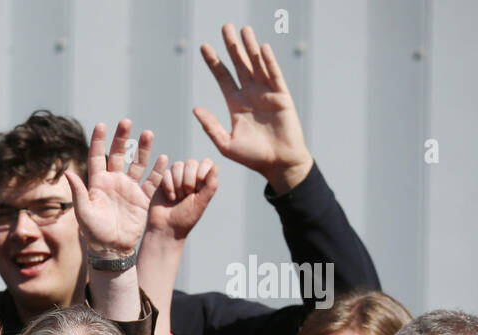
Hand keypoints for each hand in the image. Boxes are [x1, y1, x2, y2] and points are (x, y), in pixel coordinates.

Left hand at [65, 120, 166, 258]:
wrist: (112, 249)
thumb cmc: (94, 233)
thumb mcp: (83, 212)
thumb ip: (78, 192)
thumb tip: (68, 173)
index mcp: (97, 183)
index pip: (97, 157)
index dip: (98, 141)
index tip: (102, 125)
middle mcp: (114, 182)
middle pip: (119, 154)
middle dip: (122, 138)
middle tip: (126, 122)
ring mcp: (129, 189)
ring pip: (137, 164)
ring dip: (143, 149)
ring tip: (148, 133)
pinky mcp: (142, 199)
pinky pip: (152, 182)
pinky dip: (158, 171)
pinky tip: (163, 158)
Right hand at [145, 159, 218, 240]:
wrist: (167, 227)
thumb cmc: (186, 218)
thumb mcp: (201, 202)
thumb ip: (211, 185)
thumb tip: (216, 167)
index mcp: (203, 180)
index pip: (206, 163)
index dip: (201, 174)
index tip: (198, 190)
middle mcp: (191, 176)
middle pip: (191, 163)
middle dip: (188, 181)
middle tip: (187, 196)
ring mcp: (177, 177)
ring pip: (177, 166)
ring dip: (177, 184)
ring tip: (178, 197)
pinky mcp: (164, 180)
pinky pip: (167, 173)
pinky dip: (168, 187)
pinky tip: (170, 197)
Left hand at [193, 24, 311, 192]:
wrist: (278, 164)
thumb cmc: (252, 157)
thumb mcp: (226, 143)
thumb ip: (211, 126)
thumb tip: (195, 109)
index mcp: (236, 104)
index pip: (223, 78)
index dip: (214, 63)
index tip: (204, 47)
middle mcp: (251, 95)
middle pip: (239, 65)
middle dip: (231, 47)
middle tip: (225, 27)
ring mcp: (267, 94)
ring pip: (256, 65)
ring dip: (250, 47)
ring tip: (243, 30)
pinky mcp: (282, 97)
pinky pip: (274, 75)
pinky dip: (268, 62)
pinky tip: (261, 48)